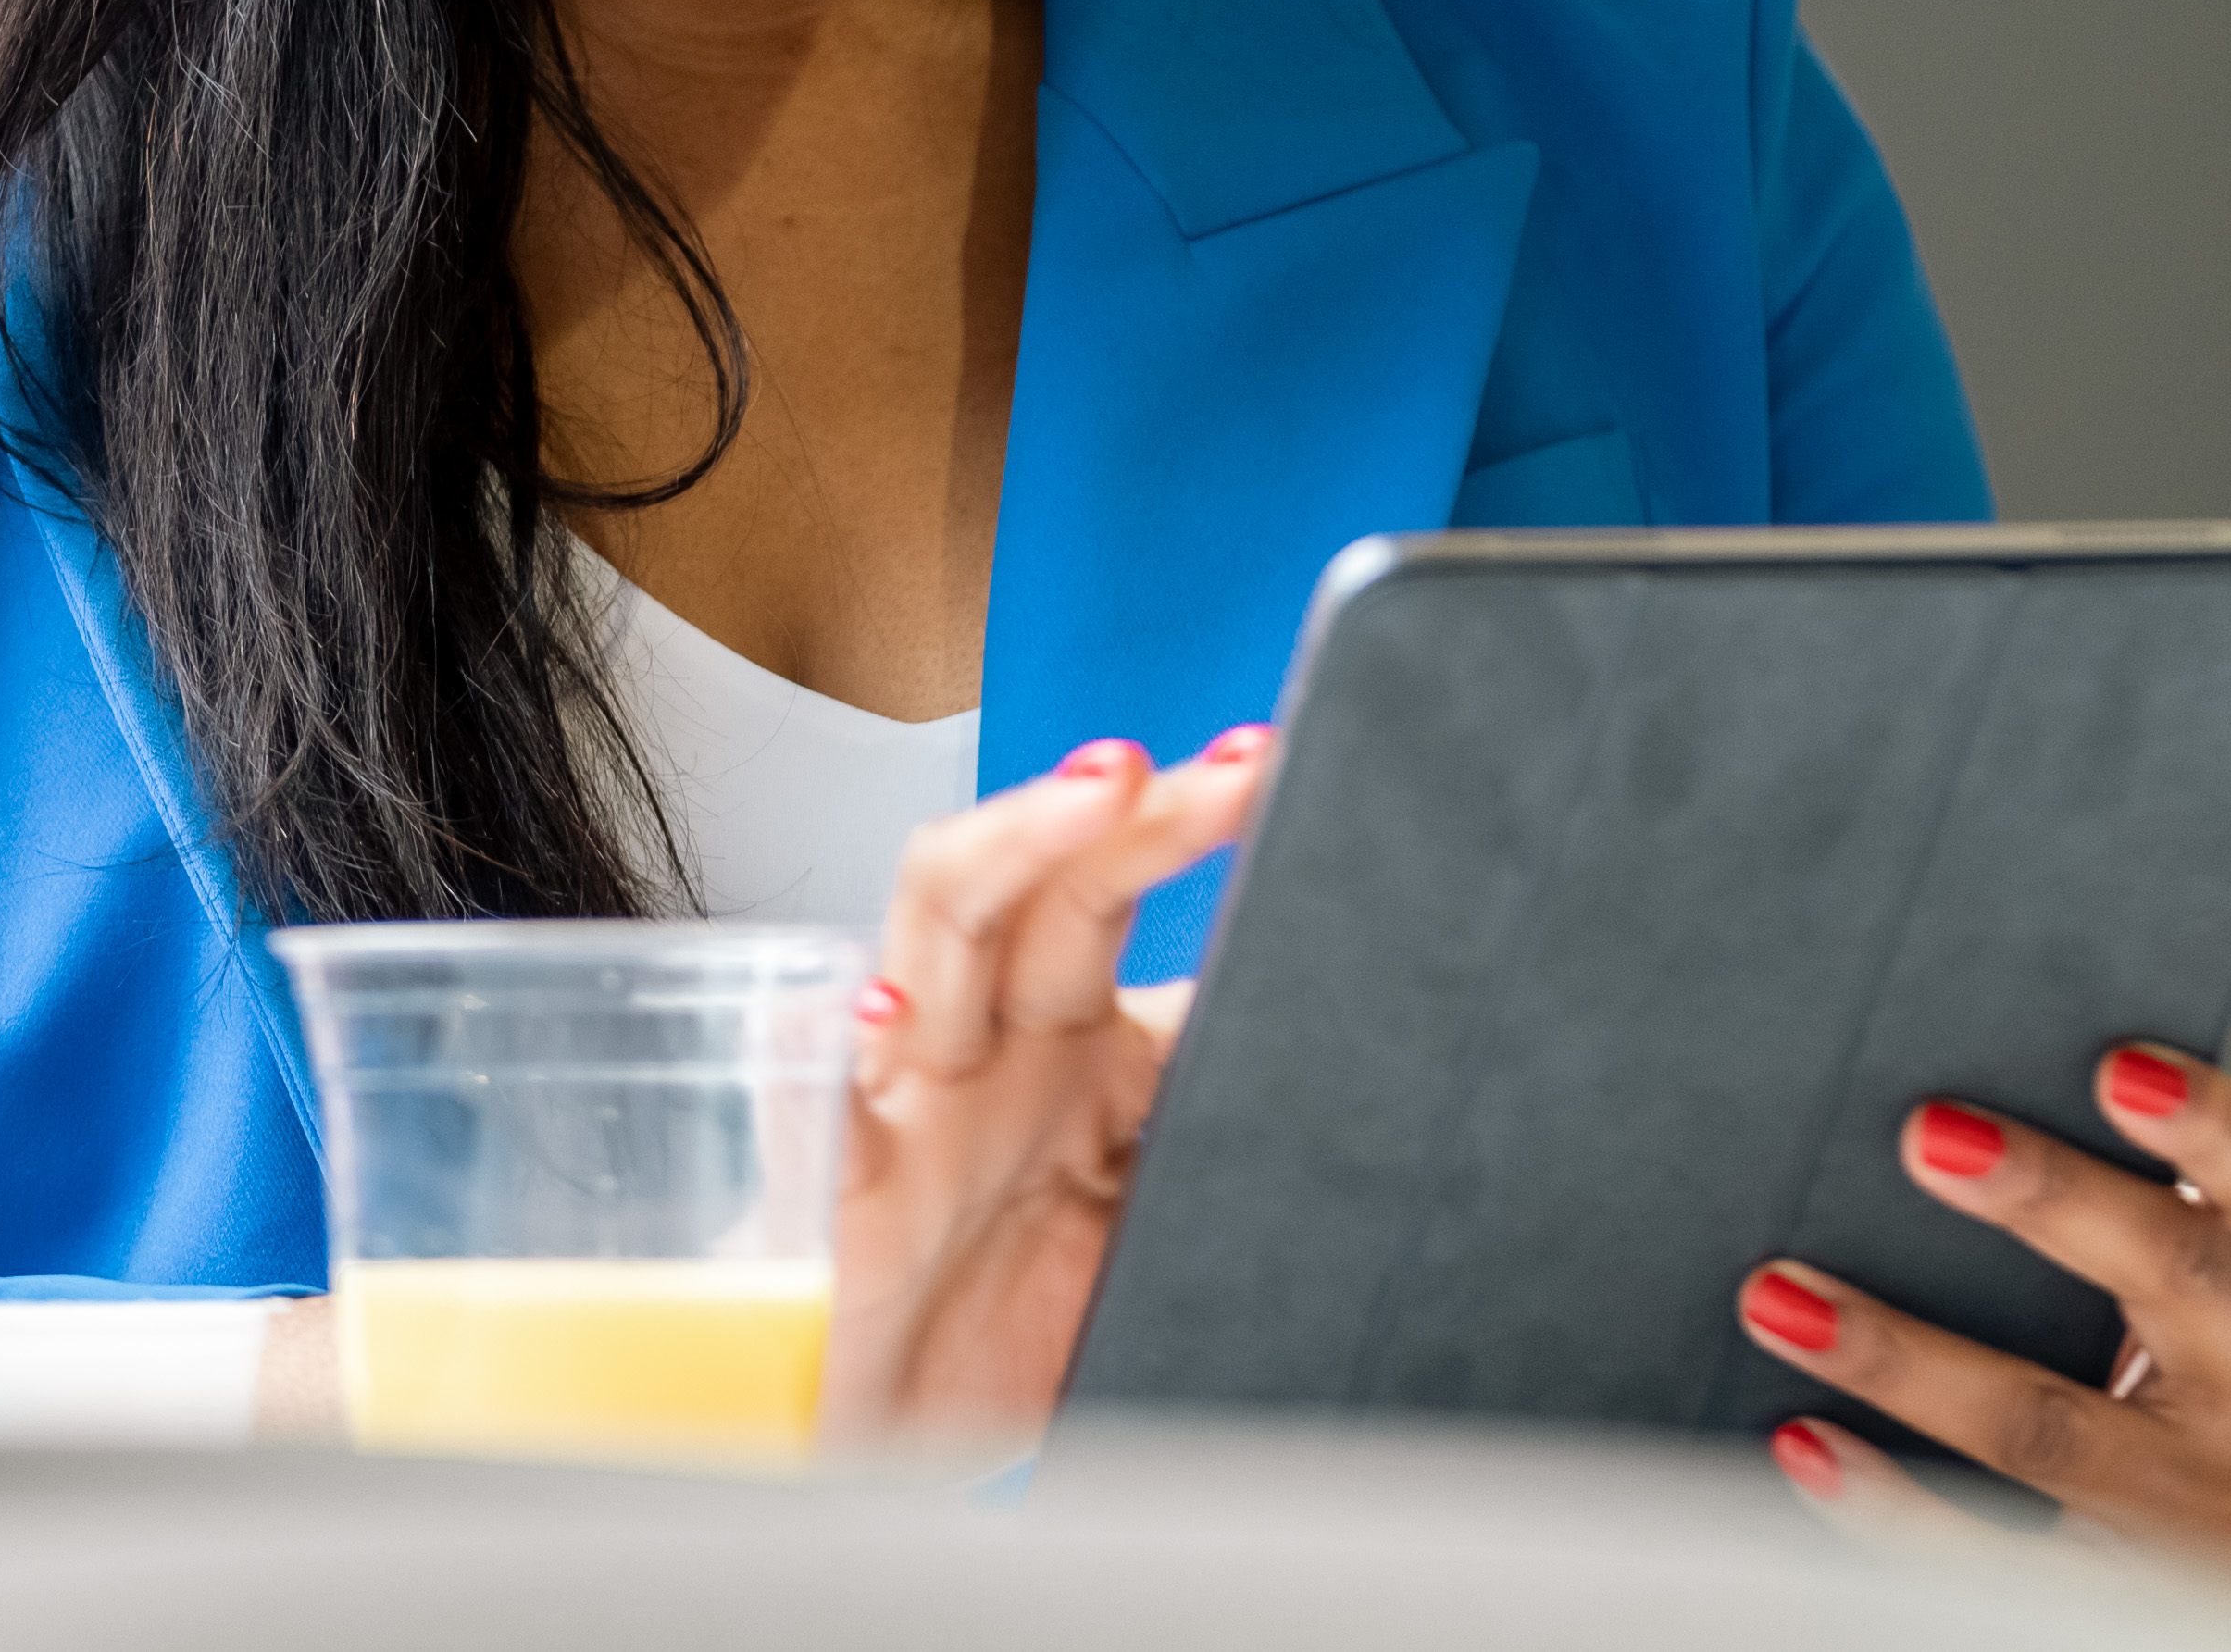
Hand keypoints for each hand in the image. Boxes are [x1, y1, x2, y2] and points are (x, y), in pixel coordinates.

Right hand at [818, 726, 1272, 1449]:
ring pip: (950, 922)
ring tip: (1101, 787)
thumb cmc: (1009, 1341)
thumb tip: (1396, 1115)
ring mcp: (922, 1096)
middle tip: (1238, 768)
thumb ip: (1229, 1154)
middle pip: (1062, 884)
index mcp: (1086, 1047)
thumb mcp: (1162, 1235)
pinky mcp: (848, 1179)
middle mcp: (1006, 1046)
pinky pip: (834, 1101)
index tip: (1289, 773)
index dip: (1204, 824)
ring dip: (1022, 843)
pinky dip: (836, 1050)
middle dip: (1146, 811)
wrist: (889, 1461)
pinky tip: (879, 1019)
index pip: (1136, 898)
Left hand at [1736, 1042, 2230, 1587]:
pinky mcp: (2130, 1592)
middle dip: (2052, 1200)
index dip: (2203, 1118)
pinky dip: (1890, 1498)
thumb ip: (2113, 1208)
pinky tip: (1807, 1440)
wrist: (2211, 1573)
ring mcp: (2207, 1505)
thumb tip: (1934, 1112)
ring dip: (1907, 1358)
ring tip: (1786, 1297)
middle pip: (2174, 1275)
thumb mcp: (2196, 1296)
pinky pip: (1994, 1551)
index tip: (2115, 1062)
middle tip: (1926, 1135)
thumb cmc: (2185, 1389)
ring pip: (2053, 1424)